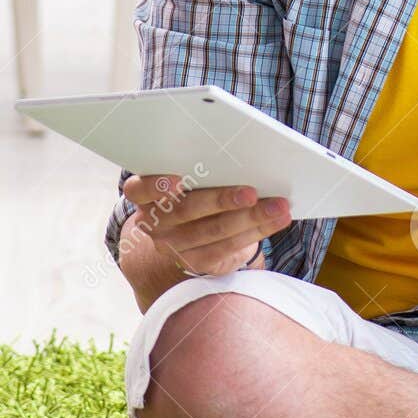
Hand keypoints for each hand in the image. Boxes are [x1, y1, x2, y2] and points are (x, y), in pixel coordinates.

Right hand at [121, 175, 290, 277]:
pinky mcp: (197, 262)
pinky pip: (230, 247)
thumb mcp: (189, 182)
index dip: (155, 185)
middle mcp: (156, 223)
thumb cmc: (194, 193)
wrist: (189, 236)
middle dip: (222, 200)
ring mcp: (174, 246)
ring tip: (278, 206)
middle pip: (187, 210)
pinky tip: (277, 220)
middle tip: (251, 192)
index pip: (138, 189)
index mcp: (146, 197)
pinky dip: (258, 231)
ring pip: (215, 230)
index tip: (177, 180)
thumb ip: (201, 170)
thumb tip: (241, 155)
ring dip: (252, 217)